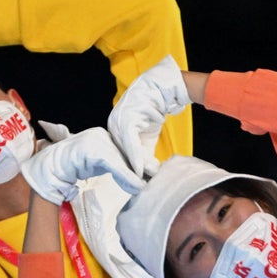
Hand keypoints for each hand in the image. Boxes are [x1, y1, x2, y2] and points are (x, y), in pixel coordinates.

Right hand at [20, 128, 143, 204]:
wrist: (48, 169)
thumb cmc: (73, 167)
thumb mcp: (99, 165)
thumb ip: (117, 166)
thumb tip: (139, 178)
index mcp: (105, 136)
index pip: (127, 150)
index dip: (140, 163)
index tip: (153, 175)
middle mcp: (101, 135)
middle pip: (127, 153)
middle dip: (141, 169)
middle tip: (154, 181)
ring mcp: (95, 140)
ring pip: (121, 159)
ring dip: (135, 176)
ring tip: (145, 188)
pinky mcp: (90, 149)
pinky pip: (113, 164)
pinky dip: (125, 176)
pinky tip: (136, 187)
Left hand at [107, 55, 190, 176]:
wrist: (163, 89)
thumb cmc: (155, 110)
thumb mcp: (148, 135)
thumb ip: (143, 152)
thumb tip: (146, 173)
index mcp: (115, 130)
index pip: (119, 155)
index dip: (126, 171)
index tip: (132, 186)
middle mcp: (113, 125)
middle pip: (119, 154)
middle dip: (128, 173)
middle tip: (136, 189)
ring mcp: (119, 121)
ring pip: (124, 150)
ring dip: (133, 168)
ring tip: (139, 184)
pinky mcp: (128, 118)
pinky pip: (130, 141)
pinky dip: (136, 156)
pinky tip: (140, 170)